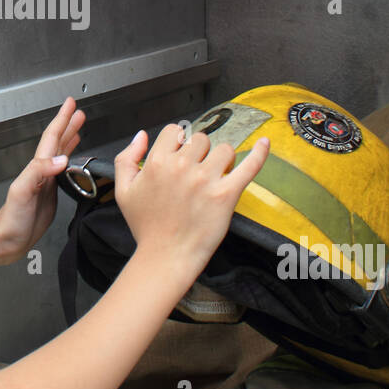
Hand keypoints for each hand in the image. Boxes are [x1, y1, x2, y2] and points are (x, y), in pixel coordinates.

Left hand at [0, 97, 85, 266]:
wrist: (7, 240)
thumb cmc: (11, 218)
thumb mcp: (22, 191)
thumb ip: (39, 172)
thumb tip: (62, 158)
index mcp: (37, 167)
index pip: (52, 137)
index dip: (62, 120)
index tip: (71, 104)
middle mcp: (43, 171)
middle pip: (58, 142)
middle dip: (68, 124)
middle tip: (79, 111)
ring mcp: (48, 182)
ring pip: (61, 153)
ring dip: (70, 139)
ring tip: (80, 127)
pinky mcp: (52, 194)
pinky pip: (64, 171)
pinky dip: (70, 160)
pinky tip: (73, 159)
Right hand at [113, 125, 270, 278]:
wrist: (165, 257)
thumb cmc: (146, 227)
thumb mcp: (124, 191)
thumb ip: (126, 158)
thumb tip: (142, 135)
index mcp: (157, 162)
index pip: (175, 131)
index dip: (177, 141)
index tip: (180, 155)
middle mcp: (182, 167)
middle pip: (200, 139)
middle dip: (199, 153)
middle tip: (196, 174)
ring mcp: (206, 180)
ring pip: (223, 149)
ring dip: (221, 160)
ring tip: (215, 177)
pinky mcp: (226, 195)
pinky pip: (249, 166)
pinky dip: (259, 153)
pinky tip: (265, 142)